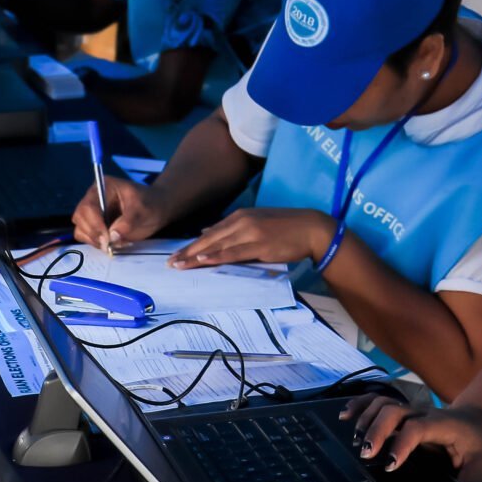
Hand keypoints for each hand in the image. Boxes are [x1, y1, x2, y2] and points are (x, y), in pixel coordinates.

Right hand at [73, 174, 162, 250]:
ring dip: (94, 240)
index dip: (94, 223)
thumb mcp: (143, 210)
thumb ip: (128, 223)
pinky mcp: (95, 225)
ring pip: (81, 229)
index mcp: (103, 187)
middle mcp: (94, 198)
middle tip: (109, 245)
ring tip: (113, 244)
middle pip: (80, 218)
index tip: (106, 238)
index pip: (88, 206)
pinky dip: (96, 243)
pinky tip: (111, 244)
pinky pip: (87, 237)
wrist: (157, 209)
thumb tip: (112, 237)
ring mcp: (93, 213)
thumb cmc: (151, 204)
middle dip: (93, 234)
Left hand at [169, 207, 329, 269]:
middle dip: (188, 251)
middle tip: (170, 262)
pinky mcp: (260, 245)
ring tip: (180, 265)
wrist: (311, 228)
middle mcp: (241, 222)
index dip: (191, 245)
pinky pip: (234, 252)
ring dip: (196, 256)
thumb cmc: (285, 227)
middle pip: (209, 239)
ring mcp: (250, 233)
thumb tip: (207, 233)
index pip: (210, 232)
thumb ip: (232, 228)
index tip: (176, 254)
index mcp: (240, 216)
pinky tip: (204, 261)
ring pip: (218, 246)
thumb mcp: (256, 222)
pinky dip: (217, 256)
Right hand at [344, 396, 481, 481]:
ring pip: (384, 403)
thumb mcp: (480, 467)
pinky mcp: (402, 410)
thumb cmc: (477, 446)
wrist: (477, 420)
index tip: (390, 465)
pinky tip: (345, 417)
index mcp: (443, 426)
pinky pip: (378, 400)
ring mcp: (411, 409)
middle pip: (394, 410)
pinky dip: (360, 405)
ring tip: (357, 442)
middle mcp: (423, 413)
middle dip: (377, 430)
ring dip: (366, 418)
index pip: (418, 428)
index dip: (401, 443)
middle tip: (365, 454)